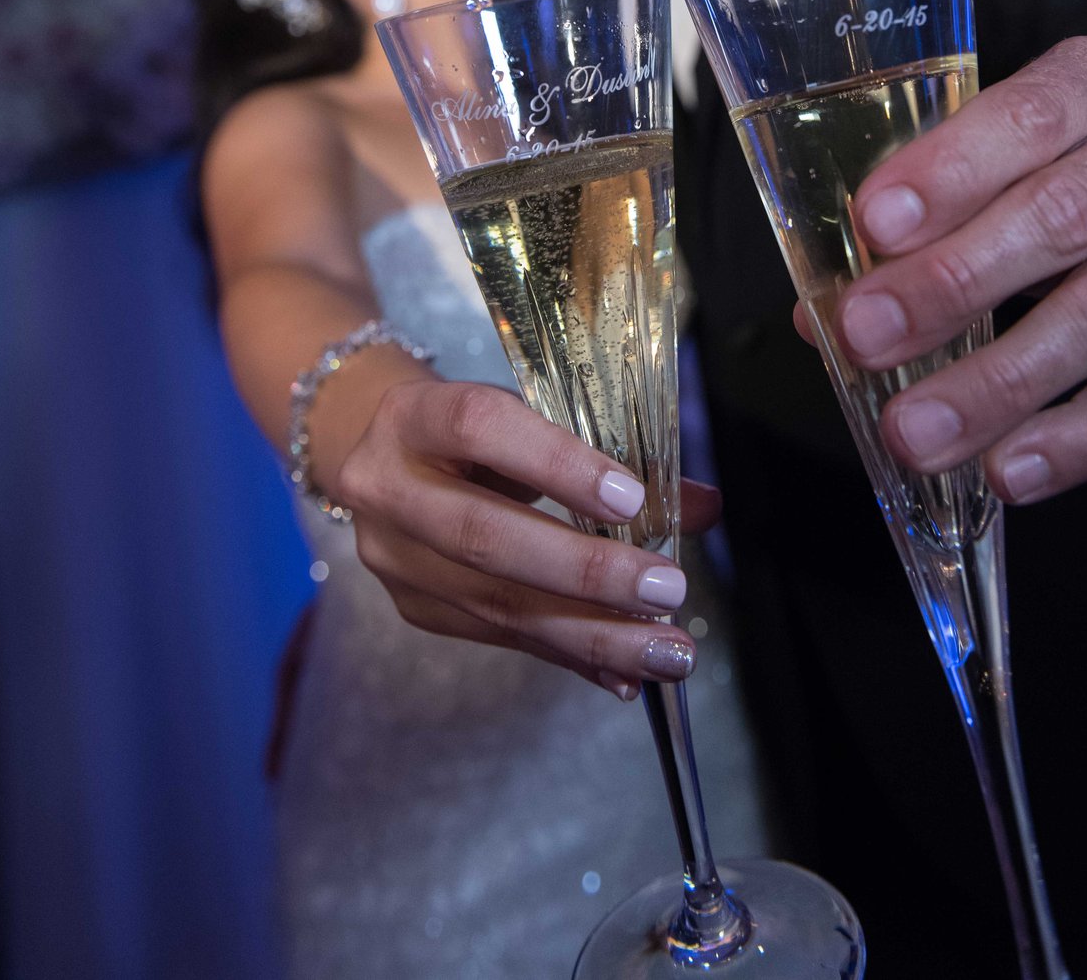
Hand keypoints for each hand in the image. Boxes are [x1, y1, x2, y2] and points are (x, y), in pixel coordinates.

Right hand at [337, 377, 719, 697]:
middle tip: (665, 590)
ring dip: (592, 634)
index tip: (633, 497)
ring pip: (495, 603)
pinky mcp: (413, 607)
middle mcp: (387, 485)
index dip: (556, 463)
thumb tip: (703, 505)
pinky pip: (500, 637)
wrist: (383, 453)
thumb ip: (612, 453)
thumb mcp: (528, 415)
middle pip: (484, 536)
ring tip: (665, 650)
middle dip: (585, 572)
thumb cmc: (476, 429)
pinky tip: (625, 671)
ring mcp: (393, 556)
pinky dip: (571, 654)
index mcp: (414, 416)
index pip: (480, 428)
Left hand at [813, 35, 1086, 502]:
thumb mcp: (991, 145)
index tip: (874, 224)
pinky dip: (1075, 441)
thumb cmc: (1046, 161)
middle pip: (1065, 218)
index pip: (1030, 116)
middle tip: (867, 335)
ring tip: (917, 432)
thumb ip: (913, 211)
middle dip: (954, 284)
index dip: (951, 172)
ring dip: (1000, 383)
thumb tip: (823, 308)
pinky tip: (1004, 471)